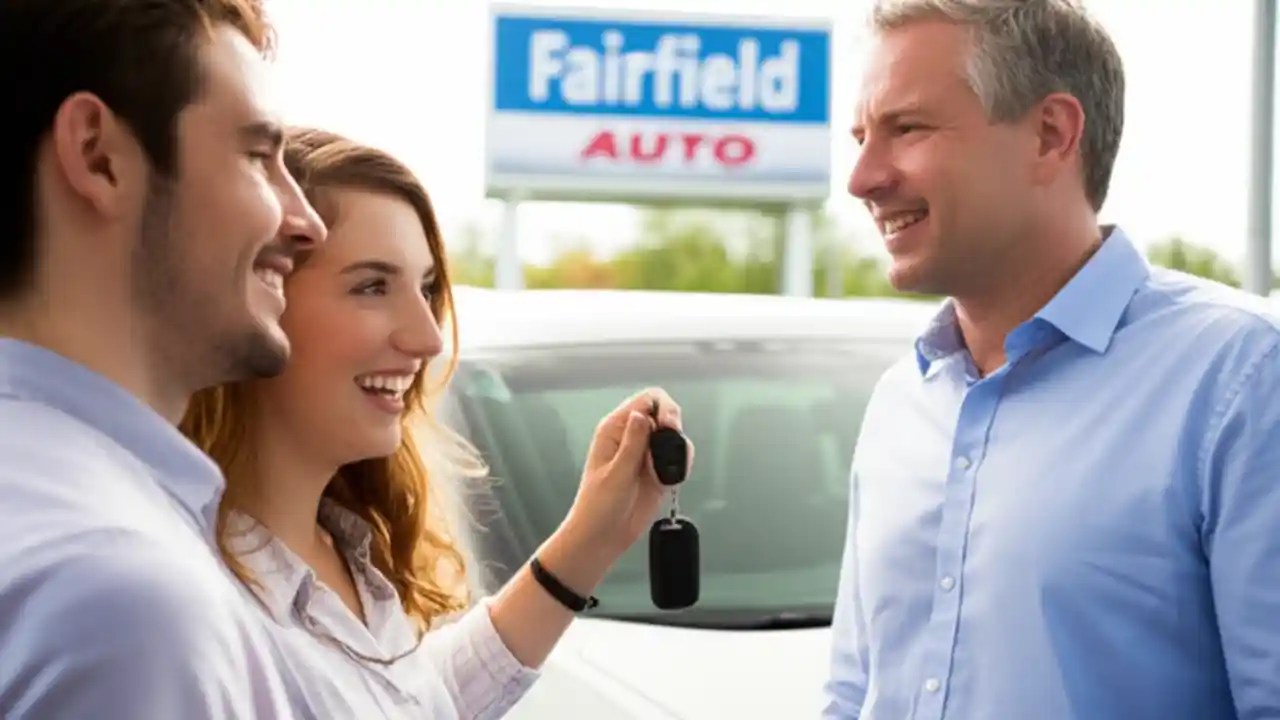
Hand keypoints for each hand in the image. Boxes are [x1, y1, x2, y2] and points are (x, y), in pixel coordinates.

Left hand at [544, 387, 693, 587]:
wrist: (602, 537)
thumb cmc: (598, 506)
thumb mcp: (616, 474)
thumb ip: (632, 443)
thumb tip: (641, 414)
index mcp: (615, 430)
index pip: (646, 400)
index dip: (664, 408)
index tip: (670, 427)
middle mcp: (631, 437)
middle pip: (664, 413)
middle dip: (674, 427)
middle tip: (673, 451)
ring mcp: (645, 454)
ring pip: (673, 436)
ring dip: (678, 449)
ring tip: (667, 471)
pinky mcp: (657, 471)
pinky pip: (677, 458)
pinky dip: (681, 465)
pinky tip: (671, 479)